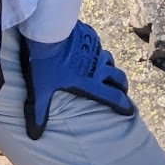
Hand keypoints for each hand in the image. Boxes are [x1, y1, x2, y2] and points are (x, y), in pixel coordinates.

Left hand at [19, 21, 134, 139]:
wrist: (47, 29)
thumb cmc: (45, 61)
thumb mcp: (40, 89)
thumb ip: (39, 113)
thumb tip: (34, 136)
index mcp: (89, 82)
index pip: (112, 97)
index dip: (122, 105)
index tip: (129, 111)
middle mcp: (97, 66)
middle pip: (118, 78)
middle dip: (121, 85)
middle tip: (121, 90)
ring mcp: (95, 49)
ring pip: (109, 59)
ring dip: (110, 67)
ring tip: (106, 70)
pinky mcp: (89, 34)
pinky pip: (97, 43)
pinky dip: (97, 49)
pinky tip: (90, 49)